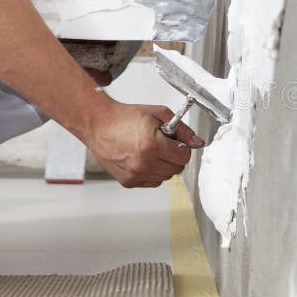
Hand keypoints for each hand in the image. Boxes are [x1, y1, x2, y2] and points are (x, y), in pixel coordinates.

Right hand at [85, 102, 204, 187]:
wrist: (99, 124)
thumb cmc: (126, 117)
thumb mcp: (159, 114)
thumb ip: (182, 129)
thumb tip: (197, 142)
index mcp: (152, 145)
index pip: (184, 156)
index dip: (182, 147)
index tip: (176, 142)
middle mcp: (144, 163)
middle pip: (177, 168)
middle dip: (175, 156)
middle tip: (164, 145)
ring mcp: (135, 174)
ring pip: (166, 176)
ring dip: (164, 165)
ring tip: (152, 151)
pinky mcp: (128, 181)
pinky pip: (153, 181)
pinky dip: (153, 172)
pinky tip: (144, 159)